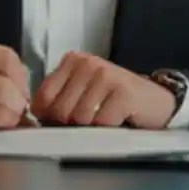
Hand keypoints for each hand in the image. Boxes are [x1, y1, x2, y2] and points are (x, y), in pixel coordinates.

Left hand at [31, 52, 175, 129]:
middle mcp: (87, 63)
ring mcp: (106, 75)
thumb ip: (58, 99)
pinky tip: (118, 118)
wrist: (154, 101)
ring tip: (104, 117)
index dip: (49, 117)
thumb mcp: (82, 92)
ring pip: (79, 118)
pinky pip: (101, 123)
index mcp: (72, 61)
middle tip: (90, 120)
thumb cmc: (114, 100)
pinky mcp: (122, 92)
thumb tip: (34, 120)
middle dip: (71, 125)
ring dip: (92, 127)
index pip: (42, 98)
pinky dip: (109, 128)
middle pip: (60, 111)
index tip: (64, 120)